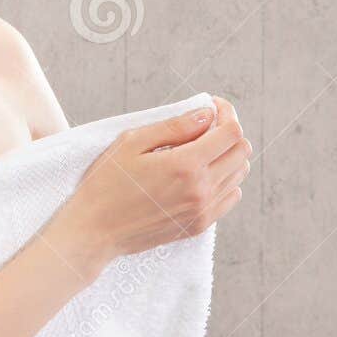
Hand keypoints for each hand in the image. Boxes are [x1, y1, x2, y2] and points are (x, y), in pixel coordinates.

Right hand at [61, 94, 250, 271]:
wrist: (94, 230)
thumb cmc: (105, 183)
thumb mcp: (132, 142)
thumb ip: (174, 126)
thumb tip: (206, 114)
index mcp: (185, 166)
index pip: (232, 133)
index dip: (227, 113)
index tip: (212, 106)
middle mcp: (201, 190)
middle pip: (242, 151)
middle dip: (229, 132)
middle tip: (205, 126)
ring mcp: (203, 211)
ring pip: (239, 174)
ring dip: (227, 156)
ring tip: (201, 150)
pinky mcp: (198, 226)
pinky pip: (230, 197)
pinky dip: (225, 180)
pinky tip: (201, 175)